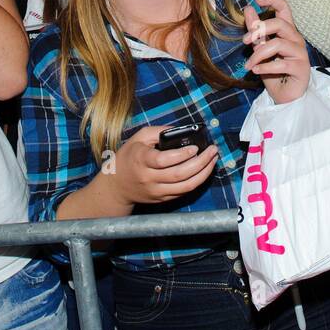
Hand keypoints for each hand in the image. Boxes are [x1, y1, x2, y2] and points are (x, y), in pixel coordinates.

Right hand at [105, 125, 219, 205]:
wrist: (117, 185)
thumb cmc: (129, 157)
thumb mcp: (138, 137)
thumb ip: (158, 131)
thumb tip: (182, 130)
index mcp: (141, 160)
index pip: (164, 160)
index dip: (182, 155)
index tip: (195, 147)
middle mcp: (149, 178)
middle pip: (179, 174)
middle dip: (201, 162)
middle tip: (213, 151)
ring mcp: (156, 191)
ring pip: (185, 186)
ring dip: (203, 173)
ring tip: (213, 161)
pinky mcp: (162, 199)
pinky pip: (184, 192)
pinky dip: (197, 181)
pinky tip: (204, 171)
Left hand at [243, 0, 309, 104]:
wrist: (284, 96)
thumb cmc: (273, 72)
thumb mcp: (260, 49)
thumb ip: (256, 31)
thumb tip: (248, 8)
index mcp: (287, 32)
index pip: (285, 9)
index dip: (273, 0)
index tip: (258, 0)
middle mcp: (296, 40)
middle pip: (280, 24)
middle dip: (259, 30)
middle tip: (244, 41)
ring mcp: (300, 54)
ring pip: (278, 44)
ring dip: (258, 54)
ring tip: (248, 64)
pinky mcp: (301, 68)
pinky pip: (281, 64)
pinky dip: (265, 67)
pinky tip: (255, 70)